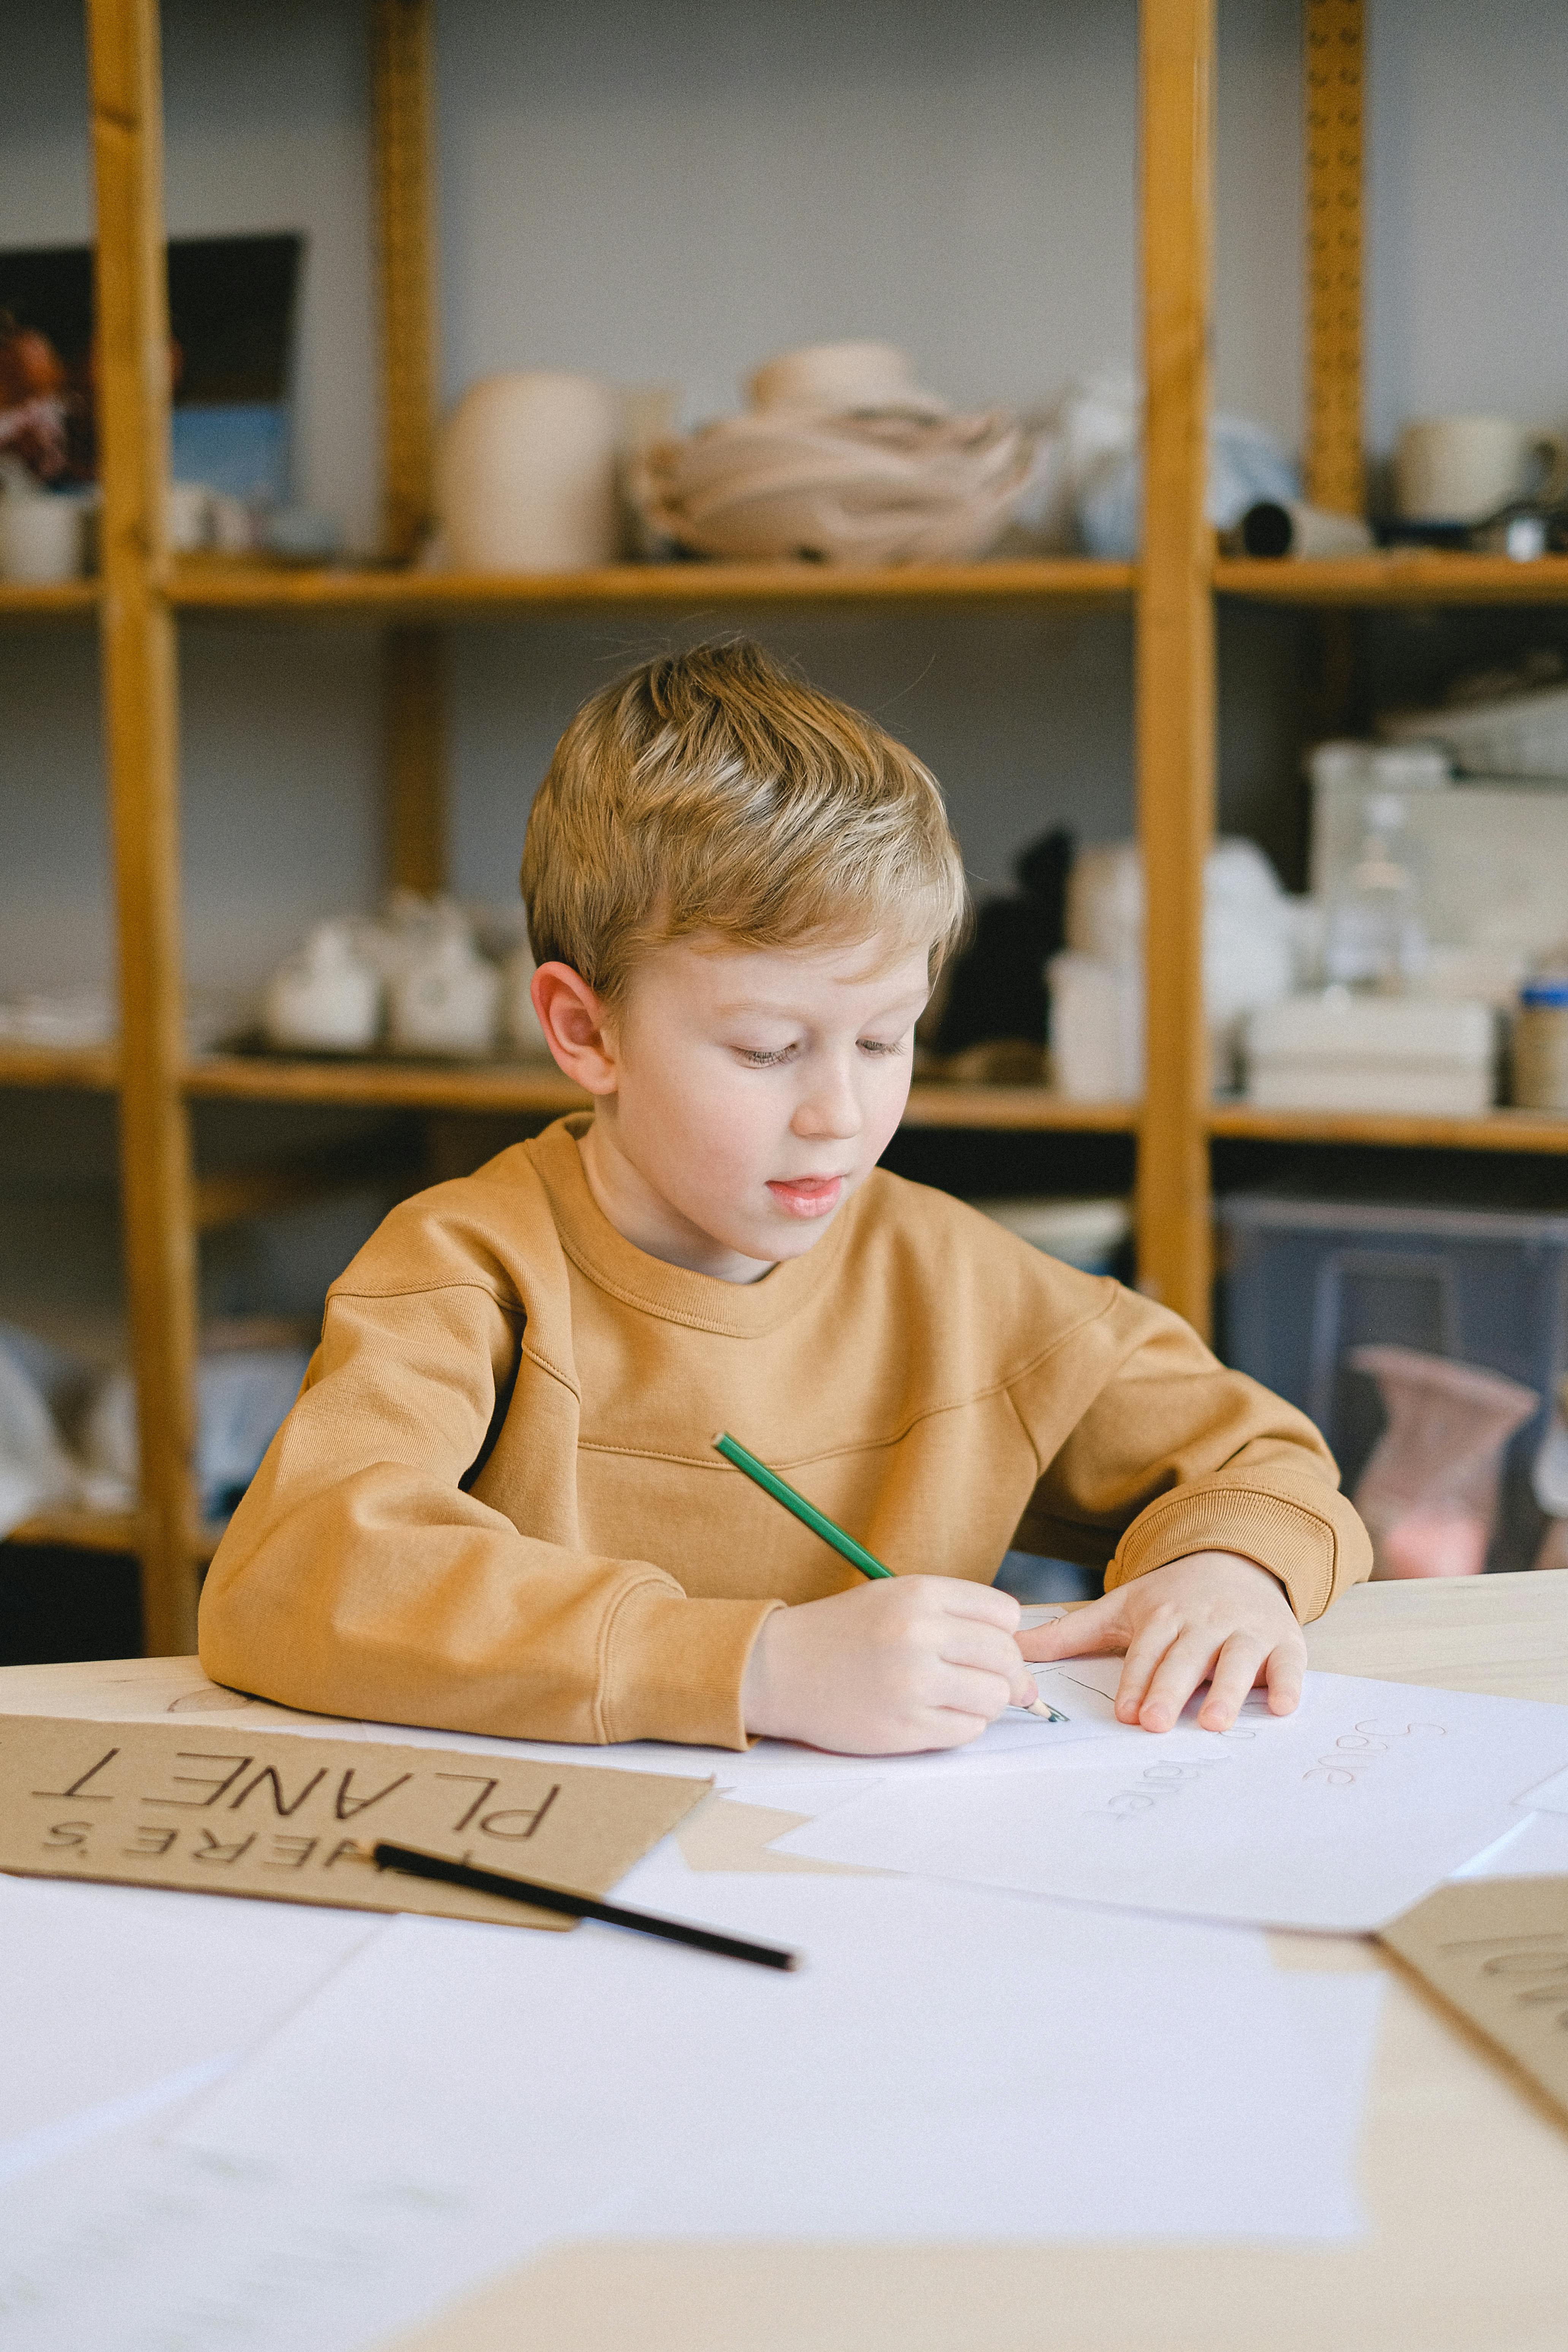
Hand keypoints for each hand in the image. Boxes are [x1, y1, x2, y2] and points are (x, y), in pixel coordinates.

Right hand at [742, 1577, 1037, 1754]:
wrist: (777, 1670)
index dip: (1003, 1633)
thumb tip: (1020, 1663)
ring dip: (985, 1703)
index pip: (1005, 1614)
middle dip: (1007, 1674)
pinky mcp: (904, 1728)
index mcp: (919, 1594)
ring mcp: (912, 1683)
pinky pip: (967, 1732)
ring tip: (954, 1698)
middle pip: (1007, 1658)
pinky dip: (962, 1727)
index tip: (987, 1646)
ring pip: (994, 1698)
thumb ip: (955, 1617)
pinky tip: (934, 1715)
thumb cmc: (841, 1633)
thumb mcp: (895, 1598)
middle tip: (989, 1682)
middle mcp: (919, 1634)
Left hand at [1016, 1551, 1304, 1733]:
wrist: (1237, 1559)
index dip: (1137, 1682)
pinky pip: (1289, 1663)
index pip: (1146, 1652)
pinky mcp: (1284, 1639)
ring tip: (1215, 1722)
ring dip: (1229, 1691)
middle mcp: (1204, 1620)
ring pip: (1237, 1661)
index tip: (1127, 1712)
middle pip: (1186, 1658)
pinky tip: (1283, 1706)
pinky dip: (1288, 1684)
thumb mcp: (1121, 1608)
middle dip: (1171, 1689)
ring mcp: (1246, 1629)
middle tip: (1158, 1724)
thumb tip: (1009, 1646)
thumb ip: (1068, 1633)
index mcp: (1162, 1614)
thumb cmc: (1173, 1597)